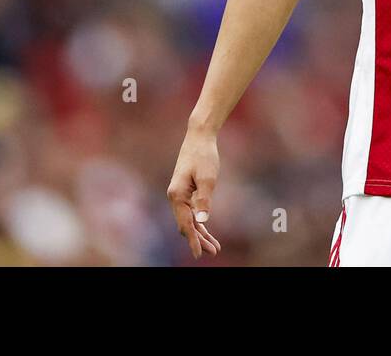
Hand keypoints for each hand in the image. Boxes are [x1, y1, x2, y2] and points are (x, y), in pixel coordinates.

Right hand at [167, 127, 222, 259]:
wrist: (199, 137)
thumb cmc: (203, 155)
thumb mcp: (208, 177)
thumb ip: (205, 199)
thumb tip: (203, 220)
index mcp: (177, 195)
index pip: (185, 223)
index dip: (193, 240)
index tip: (200, 254)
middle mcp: (175, 196)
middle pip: (186, 225)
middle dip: (199, 239)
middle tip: (214, 252)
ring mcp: (180, 194)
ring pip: (189, 220)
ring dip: (200, 233)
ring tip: (215, 247)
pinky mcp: (187, 191)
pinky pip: (192, 211)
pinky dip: (199, 221)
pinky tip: (206, 229)